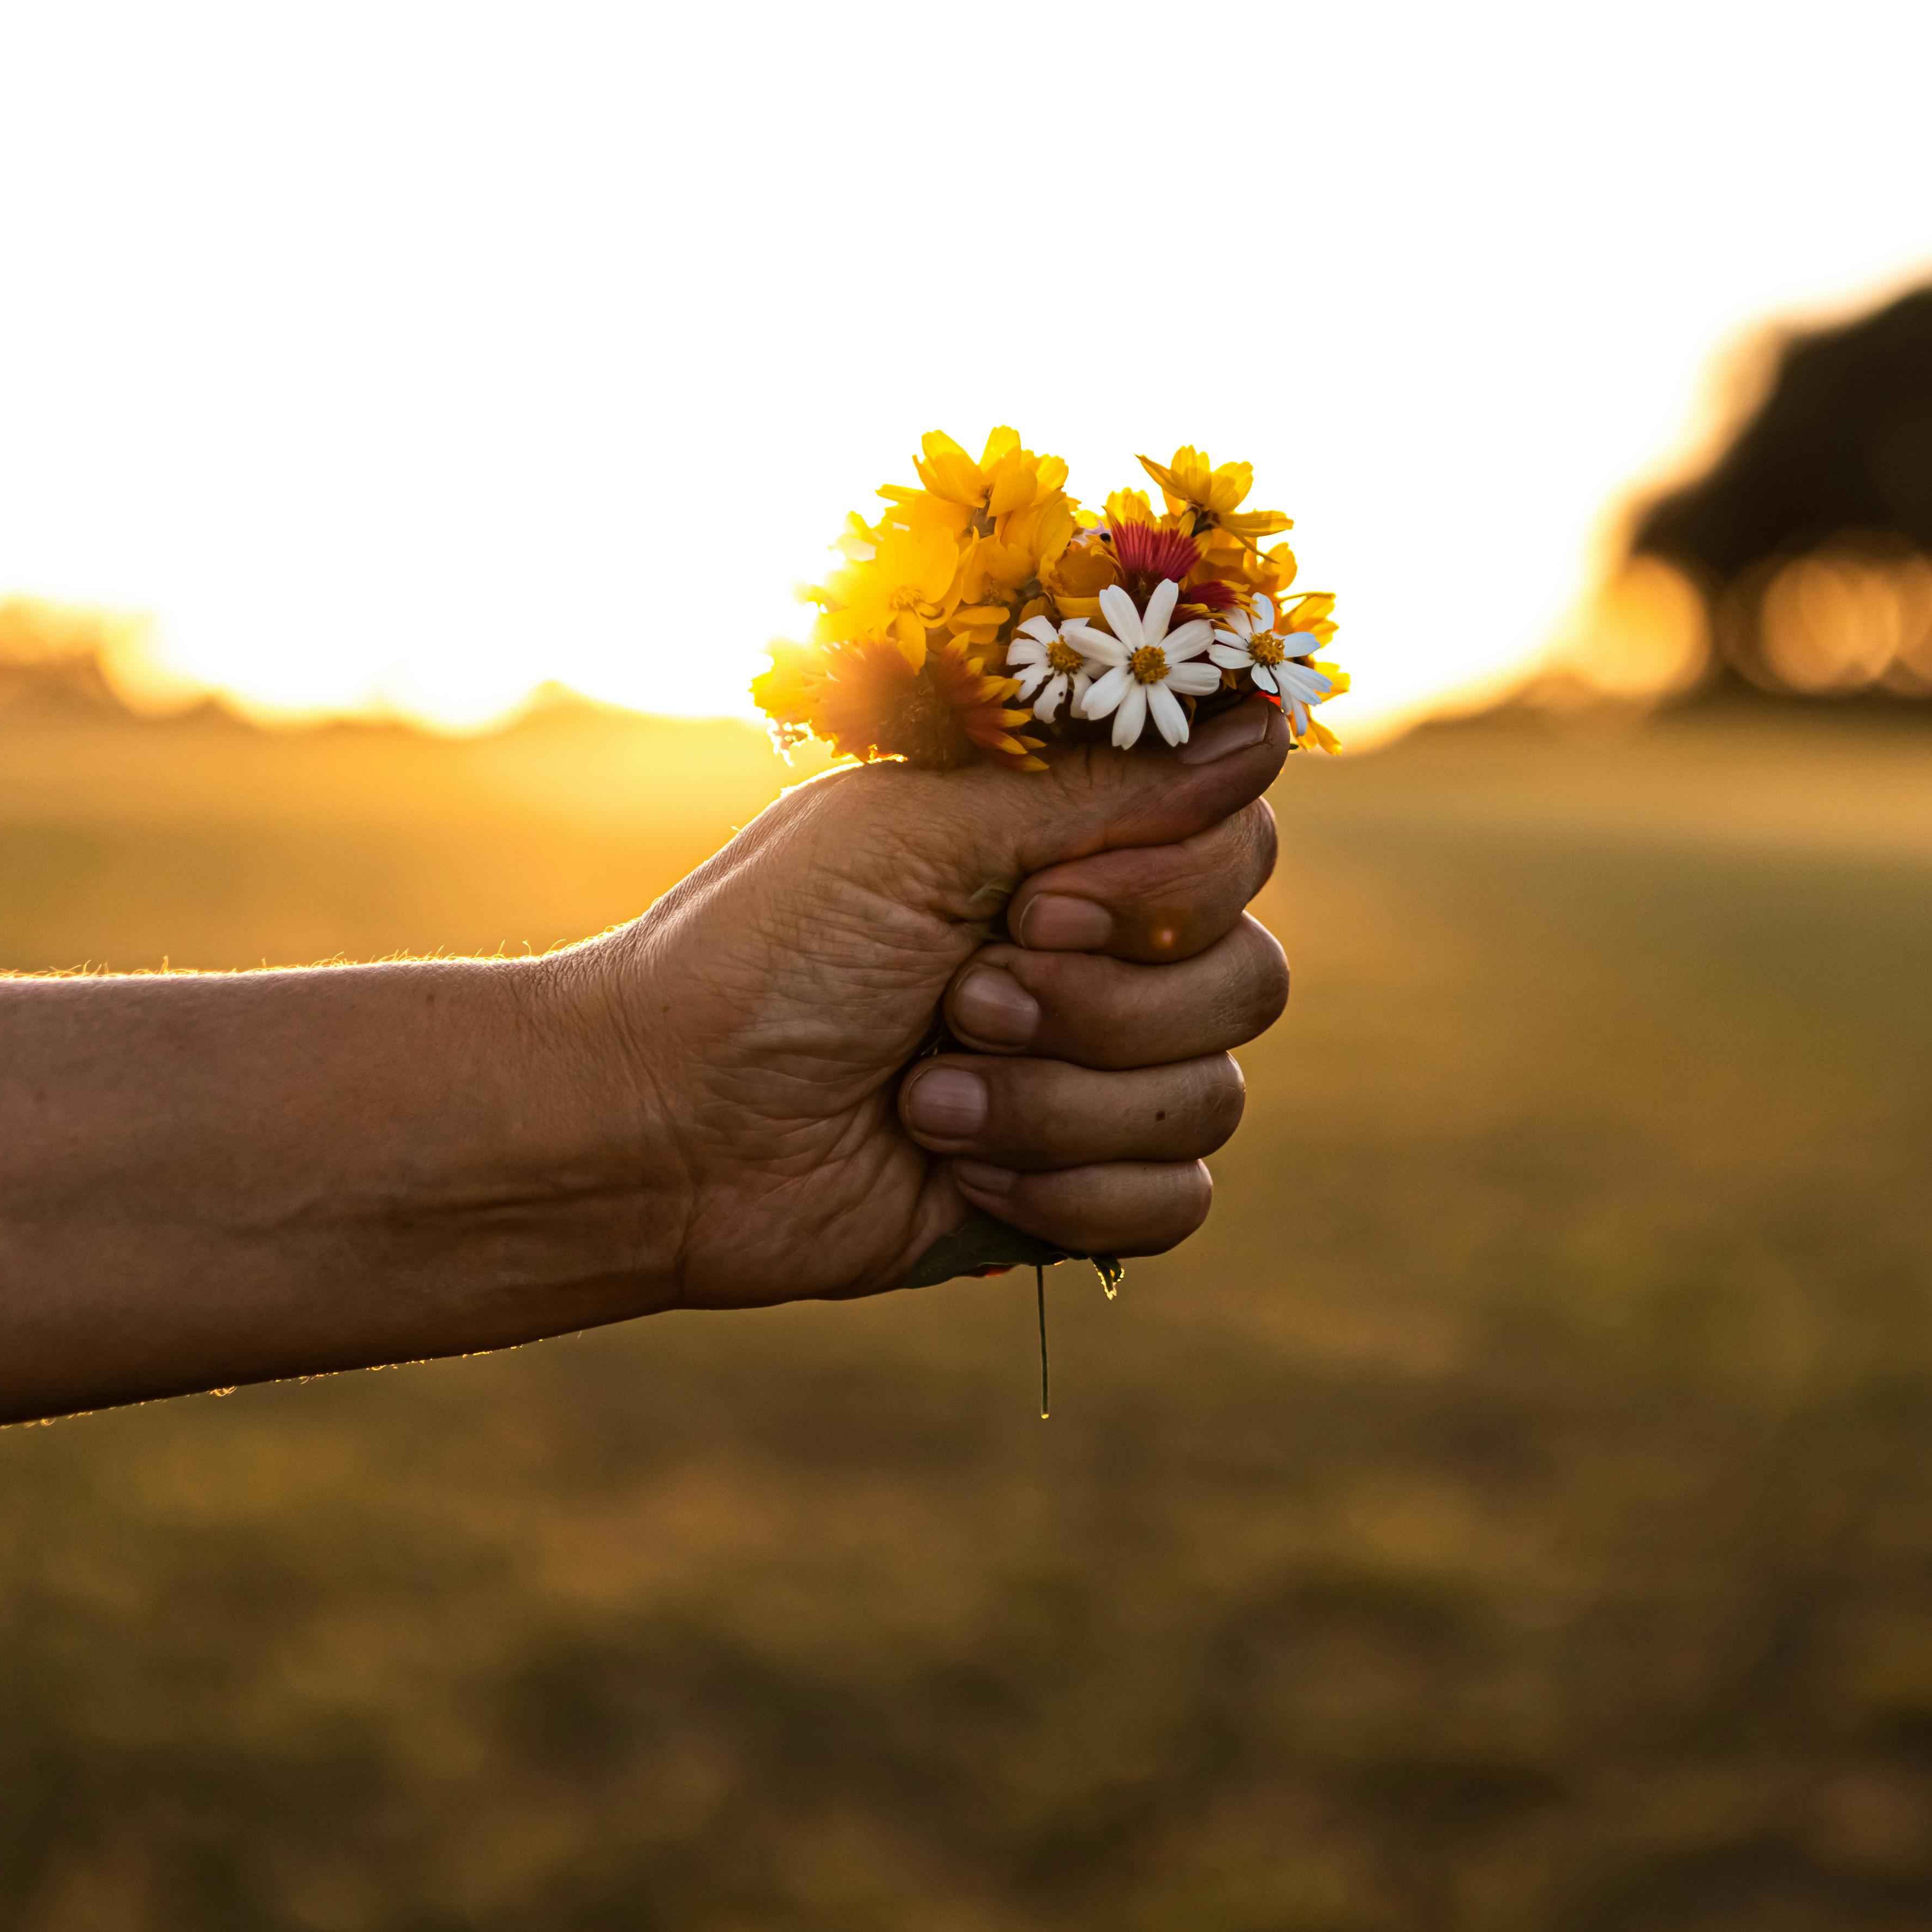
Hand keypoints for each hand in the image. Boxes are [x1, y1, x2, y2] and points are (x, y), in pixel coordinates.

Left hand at [584, 701, 1291, 1307]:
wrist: (671, 1129)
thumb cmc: (769, 955)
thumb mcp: (922, 831)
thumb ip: (1098, 782)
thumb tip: (1260, 732)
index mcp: (1073, 848)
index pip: (1235, 844)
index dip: (1162, 889)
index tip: (1039, 903)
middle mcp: (1109, 956)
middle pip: (1250, 978)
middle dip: (1095, 1007)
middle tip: (959, 1000)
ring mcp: (1102, 1075)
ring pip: (1212, 1097)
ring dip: (1054, 1106)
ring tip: (923, 1098)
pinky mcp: (1082, 1187)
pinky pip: (1178, 1200)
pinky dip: (1067, 1191)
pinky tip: (957, 1169)